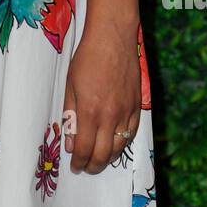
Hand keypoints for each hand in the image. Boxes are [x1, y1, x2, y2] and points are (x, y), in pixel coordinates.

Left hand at [62, 18, 142, 173]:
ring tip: (99, 160)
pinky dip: (122, 144)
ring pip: (119, 147)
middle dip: (92, 165)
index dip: (78, 161)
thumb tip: (69, 142)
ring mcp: (126, 112)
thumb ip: (69, 115)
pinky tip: (115, 145)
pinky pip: (131, 133)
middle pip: (102, 154)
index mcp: (89, 111)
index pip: (83, 148)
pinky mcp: (137, 106)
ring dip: (107, 158)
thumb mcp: (70, 86)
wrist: (112, 38)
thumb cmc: (87, 58)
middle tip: (85, 167)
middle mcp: (109, 116)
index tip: (74, 166)